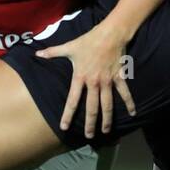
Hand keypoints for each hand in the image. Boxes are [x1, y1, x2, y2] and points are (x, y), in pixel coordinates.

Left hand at [37, 22, 134, 137]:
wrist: (110, 33)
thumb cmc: (88, 40)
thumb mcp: (69, 46)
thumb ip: (52, 52)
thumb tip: (37, 53)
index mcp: (80, 77)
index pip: (72, 100)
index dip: (68, 115)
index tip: (64, 127)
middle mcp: (94, 83)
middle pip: (92, 108)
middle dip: (90, 123)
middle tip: (89, 136)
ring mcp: (108, 81)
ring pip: (108, 105)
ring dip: (107, 119)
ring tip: (106, 131)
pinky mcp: (119, 77)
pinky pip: (125, 93)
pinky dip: (129, 103)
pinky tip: (133, 114)